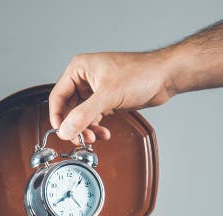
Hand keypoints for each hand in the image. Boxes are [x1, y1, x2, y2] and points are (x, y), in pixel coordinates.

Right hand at [49, 51, 176, 142]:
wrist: (165, 77)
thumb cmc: (141, 73)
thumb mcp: (108, 96)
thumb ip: (84, 115)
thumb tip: (66, 130)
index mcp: (79, 69)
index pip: (58, 97)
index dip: (58, 117)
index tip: (63, 132)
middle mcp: (84, 79)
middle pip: (68, 109)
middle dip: (75, 126)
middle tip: (81, 138)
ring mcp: (95, 90)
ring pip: (81, 116)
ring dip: (86, 129)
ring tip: (94, 137)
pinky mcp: (106, 100)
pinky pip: (93, 118)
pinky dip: (97, 127)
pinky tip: (104, 133)